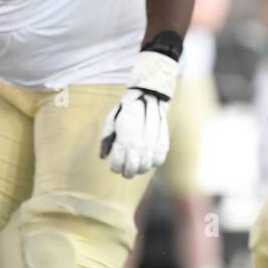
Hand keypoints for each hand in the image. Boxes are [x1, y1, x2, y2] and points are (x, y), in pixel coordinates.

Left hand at [100, 51, 176, 177]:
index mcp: (124, 136)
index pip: (119, 163)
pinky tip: (148, 158)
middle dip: (127, 172)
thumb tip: (103, 157)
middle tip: (125, 170)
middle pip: (133, 168)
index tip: (115, 166)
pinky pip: (159, 160)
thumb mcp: (110, 120)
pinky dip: (153, 163)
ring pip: (146, 166)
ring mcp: (153, 142)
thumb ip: (105, 140)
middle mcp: (139, 141)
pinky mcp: (164, 141)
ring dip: (140, 169)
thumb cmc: (126, 110)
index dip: (116, 168)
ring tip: (136, 164)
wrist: (148, 96)